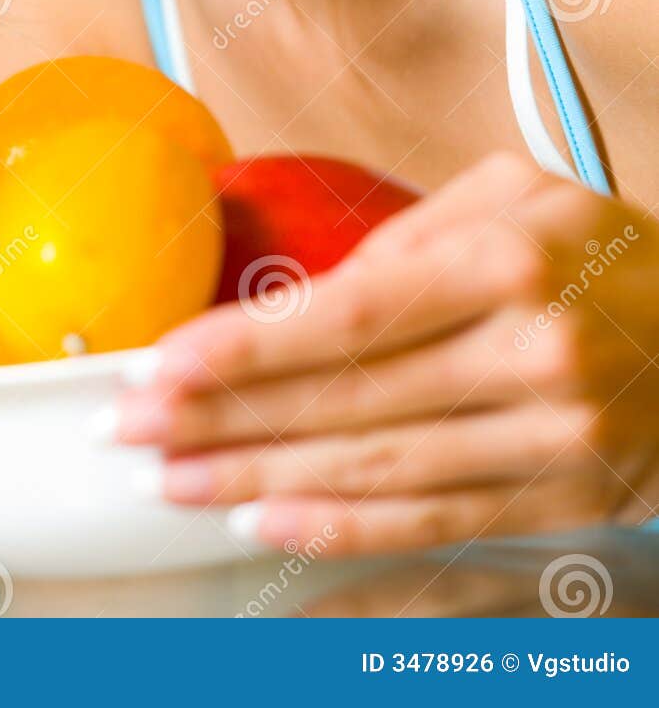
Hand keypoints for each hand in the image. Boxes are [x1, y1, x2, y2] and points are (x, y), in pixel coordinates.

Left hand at [109, 151, 658, 557]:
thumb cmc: (600, 253)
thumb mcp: (518, 194)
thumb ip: (410, 233)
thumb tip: (303, 294)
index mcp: (508, 262)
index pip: (348, 314)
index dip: (242, 349)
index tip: (157, 369)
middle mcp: (534, 356)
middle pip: (347, 402)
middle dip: (223, 419)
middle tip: (132, 431)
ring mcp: (557, 445)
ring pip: (379, 474)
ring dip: (263, 481)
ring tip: (177, 482)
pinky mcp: (568, 511)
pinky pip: (439, 531)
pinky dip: (349, 536)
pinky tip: (273, 527)